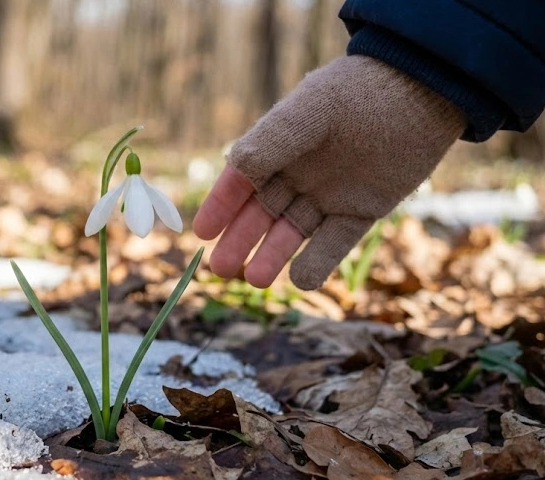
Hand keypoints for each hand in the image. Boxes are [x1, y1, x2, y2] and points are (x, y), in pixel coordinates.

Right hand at [194, 55, 465, 289]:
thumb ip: (271, 141)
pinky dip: (317, 263)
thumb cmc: (360, 93)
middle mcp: (299, 174)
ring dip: (272, 256)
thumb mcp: (310, 111)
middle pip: (261, 214)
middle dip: (240, 241)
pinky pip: (334, 243)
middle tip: (221, 269)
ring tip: (255, 280)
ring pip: (292, 233)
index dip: (221, 207)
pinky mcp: (361, 212)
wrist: (423, 94)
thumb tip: (235, 169)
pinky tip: (300, 279)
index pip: (241, 180)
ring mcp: (329, 195)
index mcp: (279, 146)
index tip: (202, 234)